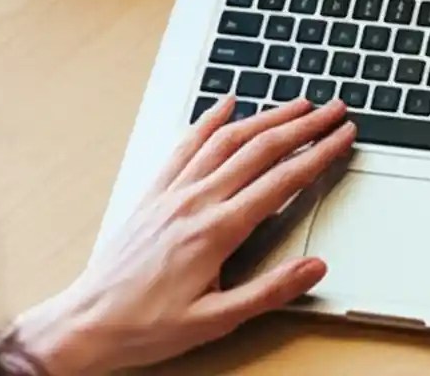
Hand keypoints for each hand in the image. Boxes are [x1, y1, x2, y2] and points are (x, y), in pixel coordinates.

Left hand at [11, 97, 356, 374]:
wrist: (86, 324)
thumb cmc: (146, 327)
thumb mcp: (217, 321)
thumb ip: (270, 291)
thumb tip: (315, 266)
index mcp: (217, 231)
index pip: (283, 181)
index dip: (320, 154)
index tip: (344, 136)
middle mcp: (196, 202)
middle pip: (261, 149)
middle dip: (304, 125)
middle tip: (334, 109)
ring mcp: (173, 193)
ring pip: (227, 139)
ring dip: (266, 116)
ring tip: (297, 103)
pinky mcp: (154, 193)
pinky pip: (186, 146)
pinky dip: (209, 120)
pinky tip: (226, 104)